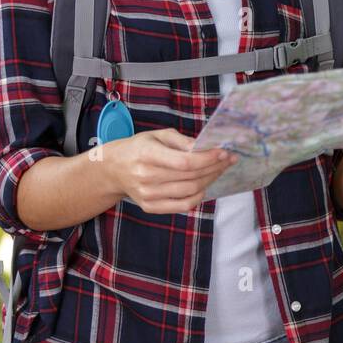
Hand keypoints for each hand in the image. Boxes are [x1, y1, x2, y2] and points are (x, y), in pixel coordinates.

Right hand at [103, 128, 237, 213]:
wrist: (113, 169)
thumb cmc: (140, 148)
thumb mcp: (158, 135)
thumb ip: (182, 141)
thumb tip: (206, 147)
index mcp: (147, 154)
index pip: (184, 162)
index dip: (208, 159)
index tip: (224, 153)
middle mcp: (145, 176)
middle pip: (191, 177)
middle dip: (214, 168)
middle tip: (228, 160)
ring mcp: (147, 195)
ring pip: (190, 191)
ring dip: (210, 180)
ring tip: (219, 170)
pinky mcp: (150, 207)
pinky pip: (182, 207)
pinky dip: (198, 197)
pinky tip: (204, 186)